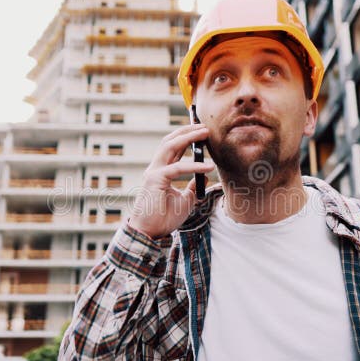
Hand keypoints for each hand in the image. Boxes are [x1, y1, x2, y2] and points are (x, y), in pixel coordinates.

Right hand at [128, 124, 214, 238]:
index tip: (202, 132)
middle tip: (205, 127)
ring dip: (188, 137)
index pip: (173, 148)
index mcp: (161, 172)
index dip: (187, 138)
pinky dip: (194, 165)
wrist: (151, 232)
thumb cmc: (164, 218)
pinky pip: (178, 168)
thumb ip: (192, 186)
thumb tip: (205, 177)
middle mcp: (155, 168)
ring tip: (205, 133)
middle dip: (187, 131)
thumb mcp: (186, 200)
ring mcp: (153, 172)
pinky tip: (208, 167)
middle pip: (170, 141)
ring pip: (170, 146)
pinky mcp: (155, 180)